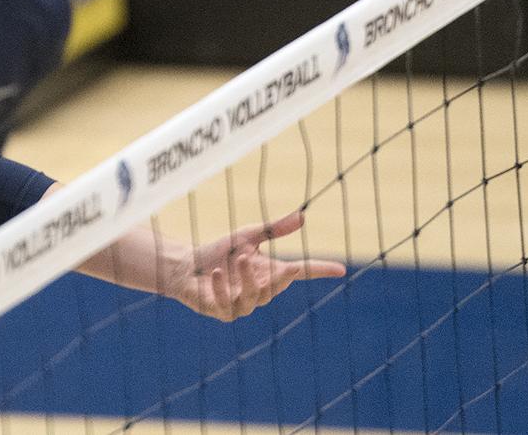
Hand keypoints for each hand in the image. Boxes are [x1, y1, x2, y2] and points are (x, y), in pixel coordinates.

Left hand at [167, 210, 345, 320]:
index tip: (341, 269)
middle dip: (280, 278)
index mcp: (269, 272)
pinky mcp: (221, 311)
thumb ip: (274, 229)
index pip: (301, 272)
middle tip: (284, 267)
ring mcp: (240, 304)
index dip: (320, 270)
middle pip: (277, 288)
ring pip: (253, 299)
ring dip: (248, 280)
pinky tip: (217, 273)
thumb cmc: (219, 252)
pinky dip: (222, 288)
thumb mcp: (248, 236)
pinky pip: (227, 305)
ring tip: (240, 260)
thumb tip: (303, 216)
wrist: (186, 266)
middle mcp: (259, 290)